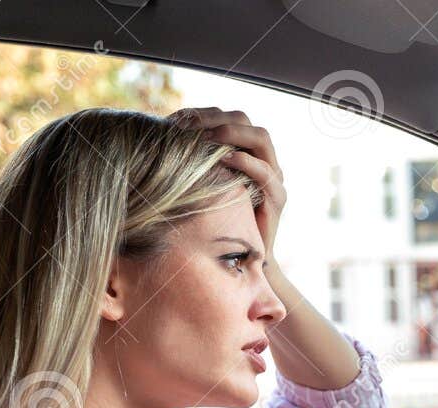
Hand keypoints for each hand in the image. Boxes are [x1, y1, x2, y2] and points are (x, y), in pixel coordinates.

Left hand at [170, 107, 286, 260]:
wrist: (240, 262)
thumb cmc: (215, 225)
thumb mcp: (201, 186)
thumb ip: (193, 163)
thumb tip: (159, 140)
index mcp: (245, 153)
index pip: (227, 117)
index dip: (203, 114)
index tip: (176, 121)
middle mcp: (263, 160)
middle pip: (245, 120)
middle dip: (214, 118)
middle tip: (188, 126)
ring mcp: (273, 177)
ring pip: (260, 139)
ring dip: (232, 133)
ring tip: (206, 139)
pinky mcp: (277, 198)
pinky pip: (265, 172)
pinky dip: (245, 162)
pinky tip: (224, 159)